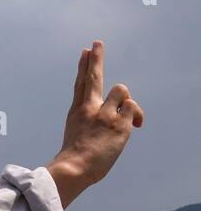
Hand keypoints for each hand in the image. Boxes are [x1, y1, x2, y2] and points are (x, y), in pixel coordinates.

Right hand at [48, 41, 143, 202]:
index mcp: (77, 112)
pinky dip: (136, 116)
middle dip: (96, 59)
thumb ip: (95, 121)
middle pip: (93, 76)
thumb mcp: (79, 135)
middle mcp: (89, 108)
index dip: (83, 67)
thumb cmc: (77, 159)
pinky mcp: (118, 122)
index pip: (81, 84)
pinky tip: (133, 126)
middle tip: (97, 43)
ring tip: (123, 120)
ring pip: (121, 91)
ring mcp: (103, 113)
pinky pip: (133, 108)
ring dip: (125, 102)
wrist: (75, 167)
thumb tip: (120, 117)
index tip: (85, 52)